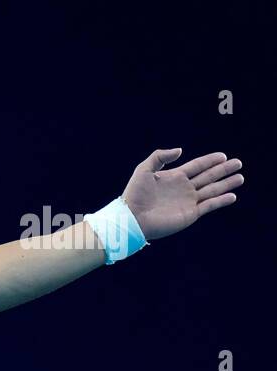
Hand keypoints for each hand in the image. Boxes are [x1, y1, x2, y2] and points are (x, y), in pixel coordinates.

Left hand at [120, 148, 243, 239]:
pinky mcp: (190, 214)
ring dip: (226, 184)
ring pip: (212, 190)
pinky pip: (209, 206)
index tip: (223, 155)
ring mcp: (188, 202)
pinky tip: (232, 196)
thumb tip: (181, 150)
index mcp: (174, 177)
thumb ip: (160, 156)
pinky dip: (221, 201)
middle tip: (238, 163)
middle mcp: (183, 189)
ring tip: (240, 178)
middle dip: (223, 170)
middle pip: (208, 177)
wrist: (132, 218)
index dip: (210, 160)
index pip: (197, 166)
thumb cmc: (134, 194)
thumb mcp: (144, 169)